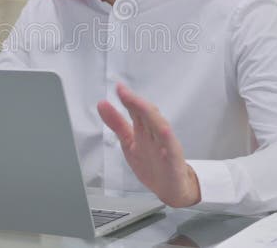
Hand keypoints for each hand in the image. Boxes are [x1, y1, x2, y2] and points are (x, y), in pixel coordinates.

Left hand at [97, 83, 200, 207]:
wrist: (171, 189)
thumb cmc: (152, 165)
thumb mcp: (129, 143)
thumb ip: (117, 124)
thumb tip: (102, 104)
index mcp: (144, 130)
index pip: (136, 110)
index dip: (128, 98)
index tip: (118, 87)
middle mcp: (155, 134)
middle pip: (147, 114)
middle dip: (136, 102)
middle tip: (123, 92)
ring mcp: (166, 145)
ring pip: (159, 125)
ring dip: (149, 113)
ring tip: (137, 103)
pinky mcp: (174, 158)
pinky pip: (171, 146)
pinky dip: (166, 136)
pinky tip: (162, 128)